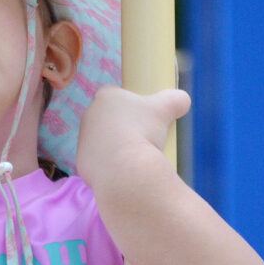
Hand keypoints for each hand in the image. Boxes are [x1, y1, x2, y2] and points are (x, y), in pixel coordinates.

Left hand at [75, 85, 189, 187]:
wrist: (124, 169)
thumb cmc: (143, 130)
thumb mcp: (166, 109)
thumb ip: (176, 99)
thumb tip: (182, 100)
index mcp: (105, 97)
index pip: (115, 93)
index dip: (130, 104)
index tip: (144, 116)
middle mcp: (89, 115)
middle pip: (108, 118)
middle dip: (123, 126)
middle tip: (143, 137)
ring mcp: (83, 139)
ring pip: (101, 140)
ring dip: (115, 146)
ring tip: (134, 156)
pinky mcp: (81, 161)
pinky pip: (97, 161)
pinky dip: (110, 165)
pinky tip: (123, 170)